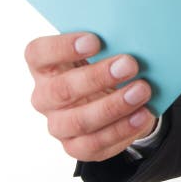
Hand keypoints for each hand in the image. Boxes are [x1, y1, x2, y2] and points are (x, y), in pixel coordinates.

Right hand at [25, 32, 157, 161]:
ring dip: (113, 106)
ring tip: (141, 90)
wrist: (117, 98)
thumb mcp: (104, 51)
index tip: (95, 41)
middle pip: (61, 90)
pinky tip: (142, 115)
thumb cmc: (106, 66)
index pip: (38, 53)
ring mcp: (58, 125)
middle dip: (97, 77)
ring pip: (78, 121)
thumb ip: (109, 43)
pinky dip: (122, 129)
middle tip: (130, 64)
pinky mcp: (75, 146)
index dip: (62, 47)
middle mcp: (45, 97)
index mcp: (44, 66)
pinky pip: (95, 143)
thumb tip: (131, 35)